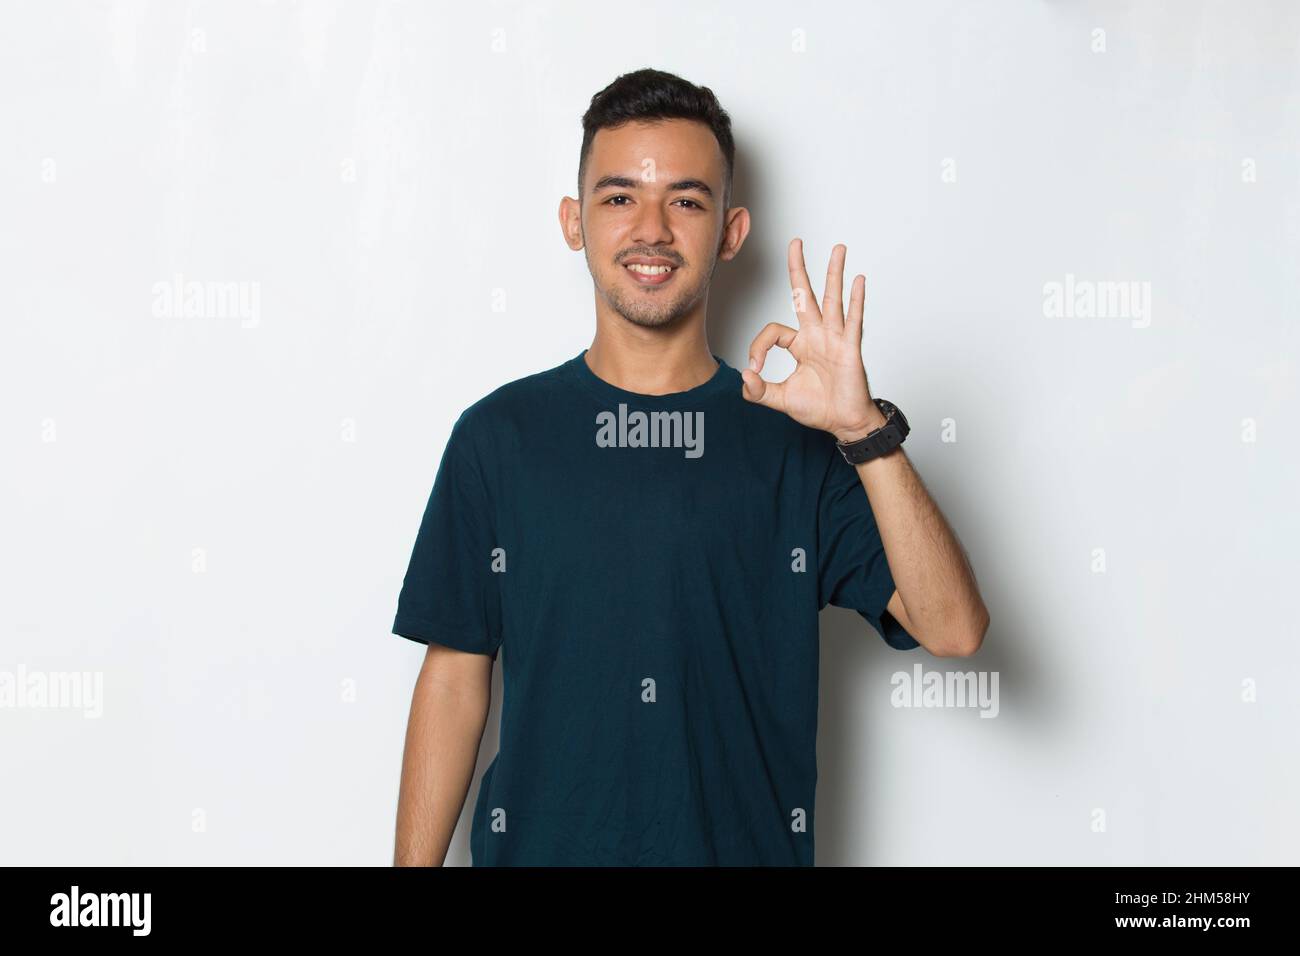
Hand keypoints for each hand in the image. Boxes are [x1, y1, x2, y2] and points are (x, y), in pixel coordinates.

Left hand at [741, 238, 883, 441]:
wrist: (844, 423)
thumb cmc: (819, 408)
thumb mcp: (780, 400)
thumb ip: (758, 391)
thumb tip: (744, 376)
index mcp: (801, 344)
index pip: (774, 330)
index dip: (758, 346)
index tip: (755, 368)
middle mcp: (818, 335)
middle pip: (805, 294)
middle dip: (799, 268)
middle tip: (796, 243)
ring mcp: (835, 339)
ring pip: (832, 300)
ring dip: (834, 273)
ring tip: (838, 249)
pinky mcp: (850, 348)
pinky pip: (853, 321)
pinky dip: (856, 300)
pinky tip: (857, 280)